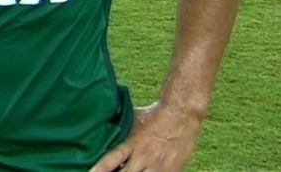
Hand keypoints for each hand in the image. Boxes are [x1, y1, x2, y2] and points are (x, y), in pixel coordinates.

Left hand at [89, 101, 203, 171]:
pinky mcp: (170, 171)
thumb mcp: (131, 118)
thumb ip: (118, 127)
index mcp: (132, 143)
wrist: (181, 114)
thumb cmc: (153, 114)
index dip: (100, 169)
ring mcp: (158, 166)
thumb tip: (99, 123)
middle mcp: (144, 157)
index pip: (112, 160)